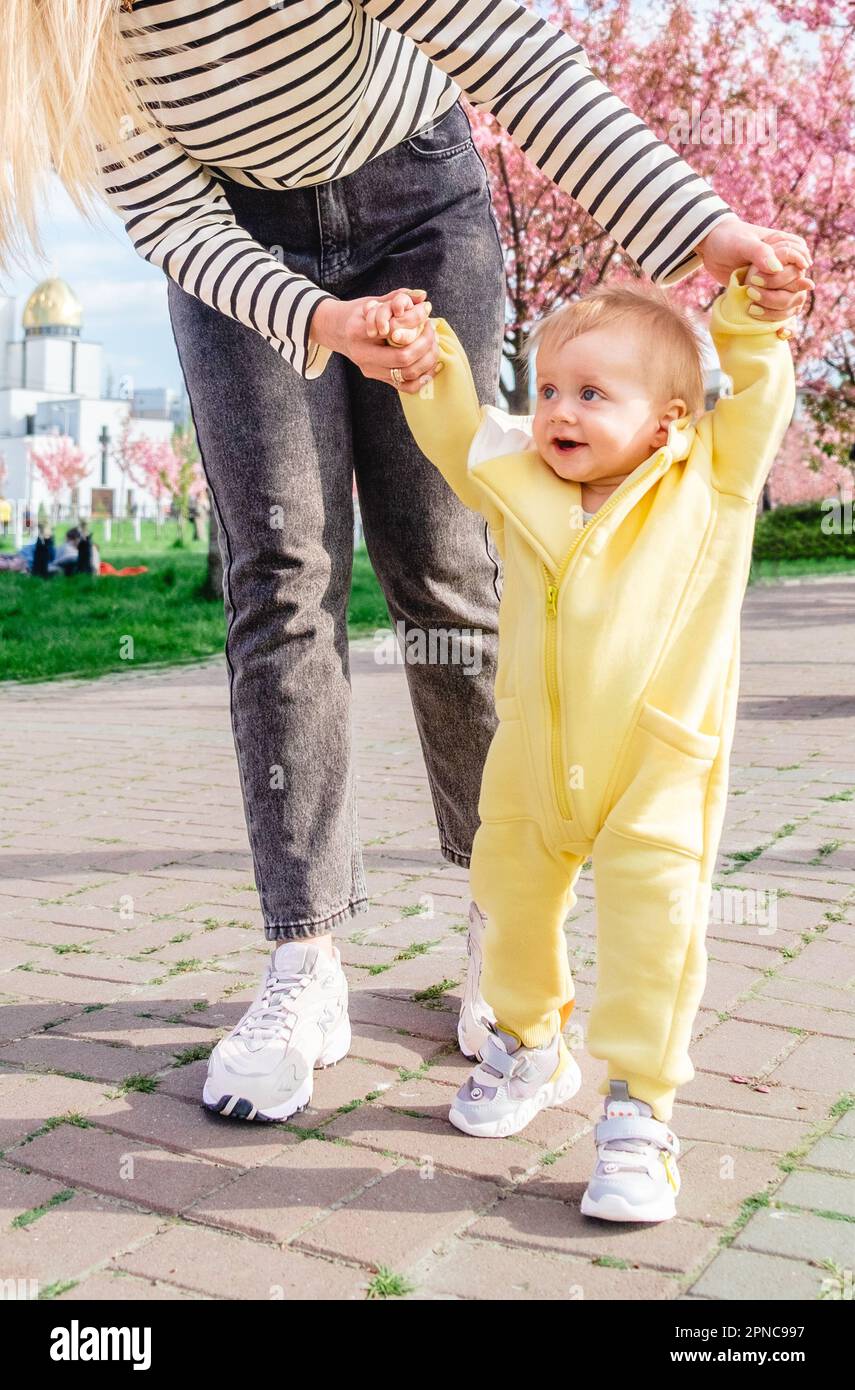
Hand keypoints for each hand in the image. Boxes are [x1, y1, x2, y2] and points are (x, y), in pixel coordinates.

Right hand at [309, 287, 440, 391]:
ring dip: (428, 361)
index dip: (415, 321)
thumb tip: (423, 296)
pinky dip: (422, 379)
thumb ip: (397, 297)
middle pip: (403, 357)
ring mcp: (370, 370)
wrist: (338, 332)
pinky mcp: (377, 379)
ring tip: (434, 345)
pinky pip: (405, 387)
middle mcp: (362, 354)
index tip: (426, 313)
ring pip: (407, 374)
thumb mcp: (374, 301)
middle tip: (432, 330)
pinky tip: (431, 367)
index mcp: (358, 331)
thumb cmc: (359, 314)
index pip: (393, 329)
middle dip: (425, 344)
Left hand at [696, 215, 813, 319]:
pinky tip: (779, 334)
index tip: (756, 280)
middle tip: (751, 293)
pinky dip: (785, 326)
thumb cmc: (729, 241)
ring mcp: (781, 286)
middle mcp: (790, 268)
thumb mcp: (742, 243)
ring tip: (752, 310)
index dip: (783, 277)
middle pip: (797, 290)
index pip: (799, 267)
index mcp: (790, 248)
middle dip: (775, 297)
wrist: (714, 251)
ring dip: (775, 313)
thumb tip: (777, 269)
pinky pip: (784, 315)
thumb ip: (760, 252)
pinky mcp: (771, 298)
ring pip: (792, 305)